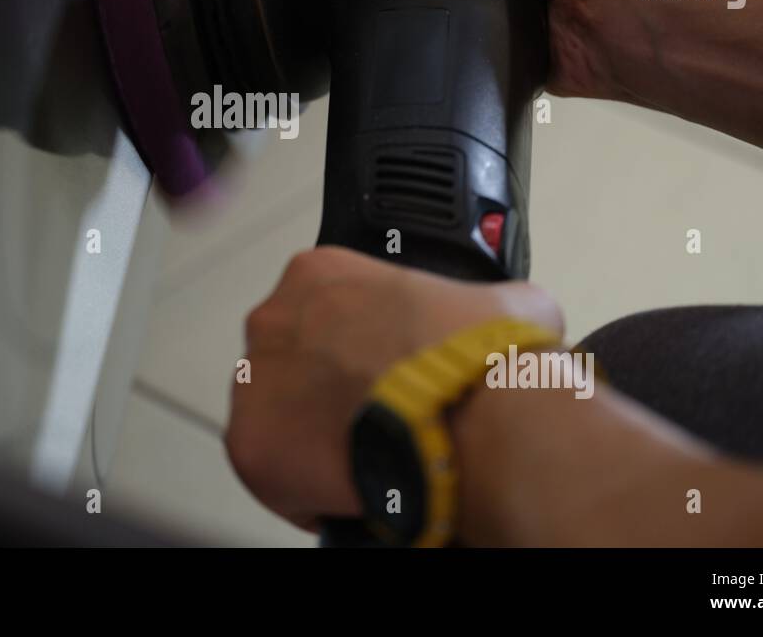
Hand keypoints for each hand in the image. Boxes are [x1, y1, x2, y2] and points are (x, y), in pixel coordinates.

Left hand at [224, 247, 562, 531]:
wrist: (471, 416)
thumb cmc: (480, 358)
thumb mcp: (500, 301)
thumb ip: (486, 300)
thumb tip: (513, 313)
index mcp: (320, 273)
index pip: (324, 312)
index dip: (356, 349)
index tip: (385, 376)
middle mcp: (274, 318)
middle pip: (292, 363)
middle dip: (328, 390)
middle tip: (378, 418)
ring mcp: (255, 382)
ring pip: (279, 418)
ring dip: (315, 437)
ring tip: (369, 457)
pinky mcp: (250, 446)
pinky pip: (274, 476)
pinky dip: (309, 490)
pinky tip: (354, 490)